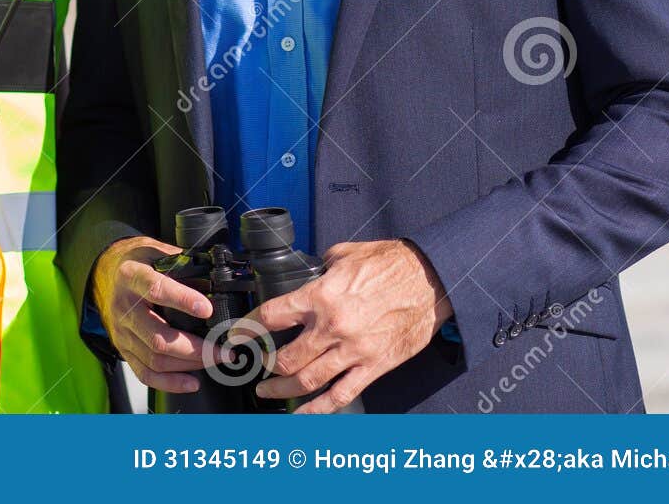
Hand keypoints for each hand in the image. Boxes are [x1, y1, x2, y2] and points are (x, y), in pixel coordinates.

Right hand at [91, 236, 218, 392]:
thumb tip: (217, 272)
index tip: (207, 309)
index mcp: (132, 277)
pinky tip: (191, 382)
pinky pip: (145, 373)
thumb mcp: (156, 250)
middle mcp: (124, 308)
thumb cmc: (138, 262)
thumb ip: (181, 260)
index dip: (183, 300)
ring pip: (155, 359)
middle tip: (221, 351)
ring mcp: (122, 332)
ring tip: (213, 360)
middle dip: (195, 349)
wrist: (106, 273)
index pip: (157, 289)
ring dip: (188, 365)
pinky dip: (170, 382)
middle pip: (158, 337)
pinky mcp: (124, 349)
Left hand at [234, 239, 450, 413]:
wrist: (431, 278)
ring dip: (283, 390)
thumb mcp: (345, 254)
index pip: (271, 316)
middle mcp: (332, 327)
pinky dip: (318, 409)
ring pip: (308, 382)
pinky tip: (303, 414)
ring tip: (268, 392)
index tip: (237, 336)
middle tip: (257, 368)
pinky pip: (341, 395)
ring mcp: (354, 351)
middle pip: (286, 358)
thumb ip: (320, 267)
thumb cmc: (391, 263)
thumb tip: (309, 273)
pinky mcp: (374, 366)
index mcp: (320, 296)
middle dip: (266, 366)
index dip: (248, 328)